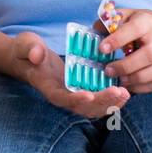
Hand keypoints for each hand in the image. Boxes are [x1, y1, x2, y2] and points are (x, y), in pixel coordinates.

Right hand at [6, 32, 128, 117]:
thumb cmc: (26, 50)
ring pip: (92, 108)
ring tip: (125, 94)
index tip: (89, 95)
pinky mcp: (80, 90)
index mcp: (48, 87)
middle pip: (82, 107)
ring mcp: (71, 95)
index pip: (61, 98)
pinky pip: (97, 101)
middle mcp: (61, 95)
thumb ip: (31, 49)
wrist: (28, 57)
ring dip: (109, 104)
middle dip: (101, 102)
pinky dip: (110, 99)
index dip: (75, 99)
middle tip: (119, 92)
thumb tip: (38, 54)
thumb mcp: (26, 44)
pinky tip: (123, 92)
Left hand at [99, 9, 151, 93]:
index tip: (102, 49)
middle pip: (148, 55)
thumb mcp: (127, 16)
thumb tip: (95, 30)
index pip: (134, 29)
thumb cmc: (143, 25)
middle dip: (125, 66)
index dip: (117, 39)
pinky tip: (128, 86)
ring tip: (119, 80)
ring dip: (135, 79)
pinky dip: (141, 88)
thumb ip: (110, 22)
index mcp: (147, 22)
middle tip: (108, 71)